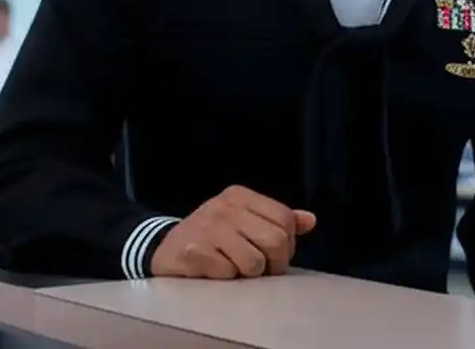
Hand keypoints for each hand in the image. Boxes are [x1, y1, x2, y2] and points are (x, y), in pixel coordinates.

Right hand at [150, 185, 315, 279]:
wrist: (164, 246)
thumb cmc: (212, 235)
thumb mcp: (243, 220)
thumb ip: (276, 220)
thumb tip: (310, 220)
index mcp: (240, 196)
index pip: (285, 219)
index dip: (287, 244)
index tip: (274, 255)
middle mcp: (225, 207)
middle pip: (275, 241)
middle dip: (274, 264)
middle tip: (261, 269)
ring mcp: (208, 228)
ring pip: (254, 262)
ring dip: (248, 274)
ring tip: (234, 268)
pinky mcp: (194, 251)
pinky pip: (228, 273)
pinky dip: (225, 278)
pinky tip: (213, 269)